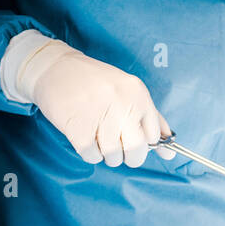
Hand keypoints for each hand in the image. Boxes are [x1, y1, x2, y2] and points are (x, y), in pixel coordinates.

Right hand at [17, 40, 172, 167]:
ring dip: (105, 154)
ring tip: (97, 136)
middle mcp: (122, 103)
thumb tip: (170, 153)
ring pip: (113, 157)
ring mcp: (100, 115)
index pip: (153, 136)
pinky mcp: (79, 127)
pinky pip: (92, 156)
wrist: (54, 69)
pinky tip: (84, 136)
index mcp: (138, 94)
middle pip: (136, 151)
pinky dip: (89, 153)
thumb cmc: (93, 83)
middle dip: (127, 156)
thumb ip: (150, 119)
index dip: (142, 142)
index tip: (131, 136)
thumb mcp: (127, 91)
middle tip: (115, 144)